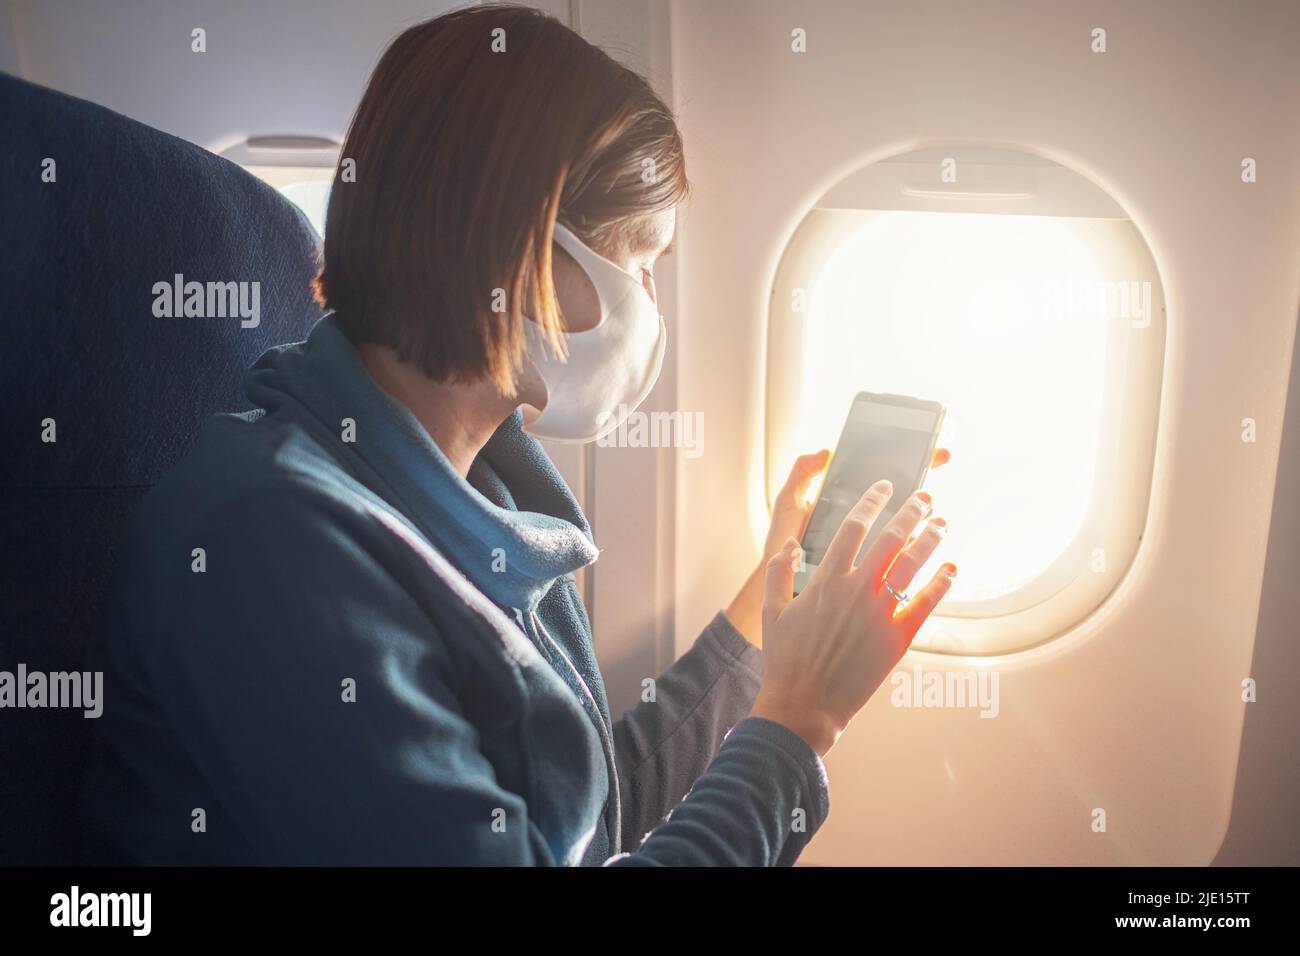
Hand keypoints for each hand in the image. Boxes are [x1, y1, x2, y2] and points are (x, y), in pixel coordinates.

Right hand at [749, 482, 955, 755]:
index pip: (855, 525)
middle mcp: (855, 590)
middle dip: (912, 511)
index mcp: (825, 579)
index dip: (872, 501)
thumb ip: (778, 571)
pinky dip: (941, 583)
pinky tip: (951, 569)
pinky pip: (925, 603)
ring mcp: (879, 613)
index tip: (885, 487)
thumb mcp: (771, 611)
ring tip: (941, 523)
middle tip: (925, 498)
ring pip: (912, 564)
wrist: (804, 704)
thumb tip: (790, 544)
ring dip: (930, 538)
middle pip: (891, 537)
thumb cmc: (785, 659)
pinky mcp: (897, 638)